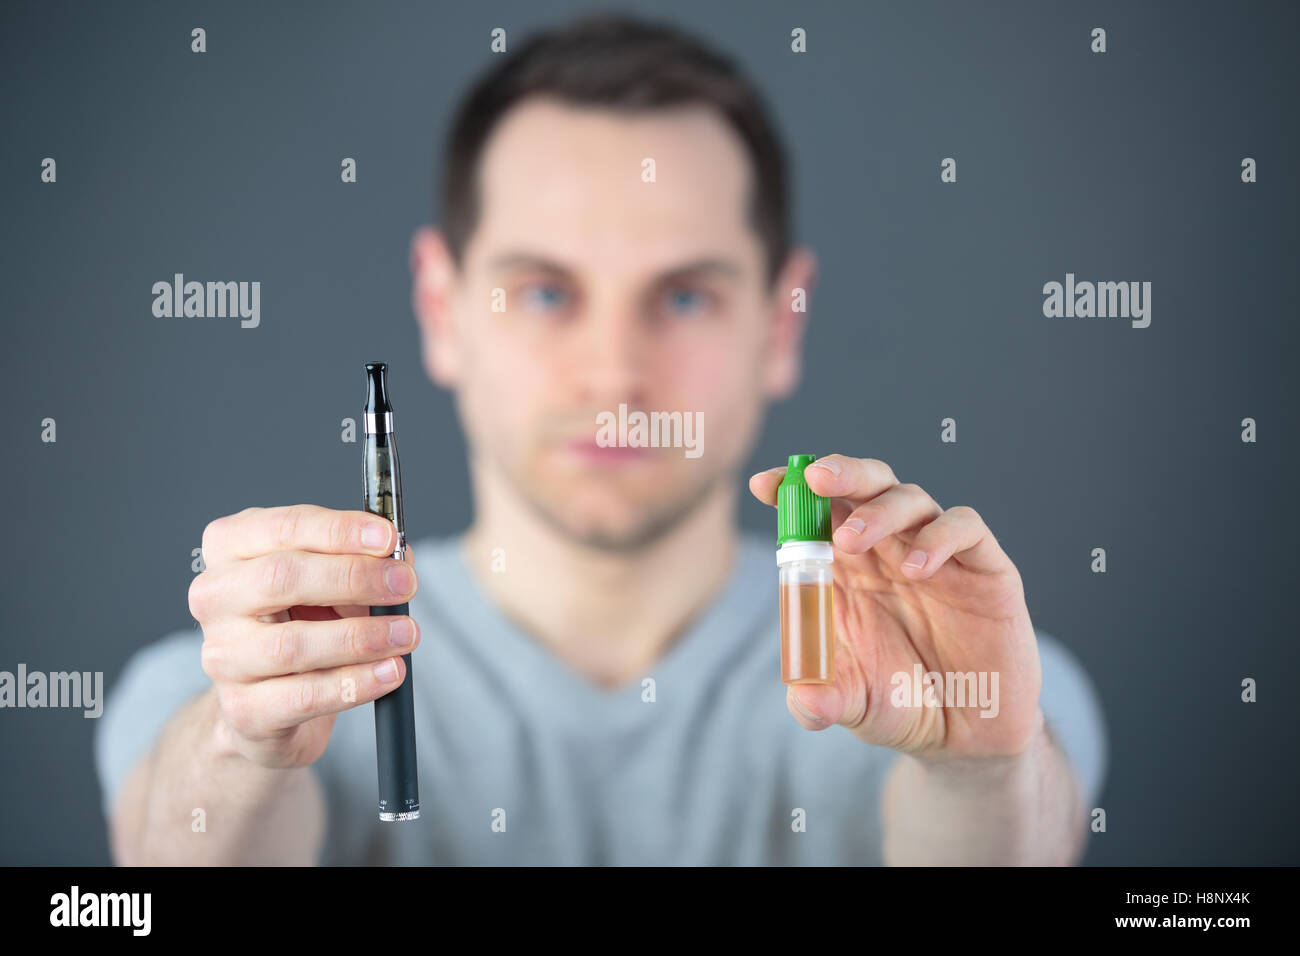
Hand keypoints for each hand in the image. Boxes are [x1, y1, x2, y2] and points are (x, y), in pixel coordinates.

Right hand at [188, 504, 419, 768]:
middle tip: (405, 584)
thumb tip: (399, 557)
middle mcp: (214, 596)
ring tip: (406, 635)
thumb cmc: (299, 620)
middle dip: (354, 578)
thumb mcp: (326, 577)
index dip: (338, 530)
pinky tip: (389, 672)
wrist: (267, 701)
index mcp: (230, 546)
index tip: (387, 537)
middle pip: (281, 578)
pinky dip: (355, 683)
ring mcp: (223, 655)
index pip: (283, 527)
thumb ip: (362, 559)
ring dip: (361, 637)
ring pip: (292, 644)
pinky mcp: (243, 708)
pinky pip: (303, 695)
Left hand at [750, 455, 1041, 760]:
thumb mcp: (853, 705)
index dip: (794, 489)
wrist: (968, 737)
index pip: (821, 511)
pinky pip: (966, 529)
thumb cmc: (902, 706)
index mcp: (849, 569)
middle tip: (816, 479)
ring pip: (911, 499)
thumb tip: (804, 700)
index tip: (763, 485)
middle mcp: (891, 551)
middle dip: (840, 473)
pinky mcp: (985, 569)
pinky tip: (916, 567)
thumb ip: (822, 703)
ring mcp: (939, 555)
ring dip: (878, 509)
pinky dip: (939, 536)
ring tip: (851, 538)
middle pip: (867, 486)